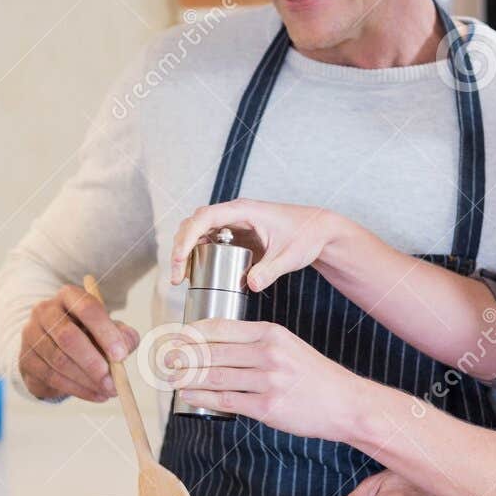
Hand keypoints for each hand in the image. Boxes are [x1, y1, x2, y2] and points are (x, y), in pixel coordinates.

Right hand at [18, 284, 140, 402]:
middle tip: (113, 381)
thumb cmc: (89, 335)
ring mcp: (31, 335)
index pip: (87, 308)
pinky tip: (96, 394)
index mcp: (69, 296)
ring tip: (108, 391)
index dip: (105, 332)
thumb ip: (123, 336)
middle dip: (93, 362)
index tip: (121, 355)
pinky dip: (78, 389)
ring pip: (59, 361)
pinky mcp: (26, 359)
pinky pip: (52, 377)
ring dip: (87, 380)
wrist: (56, 348)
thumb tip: (124, 348)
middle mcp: (45, 311)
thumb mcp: (110, 330)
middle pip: (68, 336)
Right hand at [169, 200, 351, 291]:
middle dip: (180, 248)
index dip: (187, 238)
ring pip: (197, 232)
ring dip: (185, 251)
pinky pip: (207, 240)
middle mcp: (233, 214)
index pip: (204, 218)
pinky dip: (196, 254)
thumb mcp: (290, 256)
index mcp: (244, 211)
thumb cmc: (306, 235)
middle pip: (194, 224)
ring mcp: (232, 224)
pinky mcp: (234, 235)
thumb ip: (270, 270)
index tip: (179, 261)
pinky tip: (194, 273)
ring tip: (181, 278)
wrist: (318, 231)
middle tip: (177, 277)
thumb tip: (250, 285)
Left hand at [172, 319, 367, 440]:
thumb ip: (257, 344)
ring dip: (187, 377)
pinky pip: (226, 400)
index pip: (221, 327)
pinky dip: (202, 397)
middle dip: (183, 356)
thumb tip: (218, 347)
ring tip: (171, 378)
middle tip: (165, 359)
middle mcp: (268, 353)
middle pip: (213, 352)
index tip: (175, 337)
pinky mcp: (268, 407)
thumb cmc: (315, 377)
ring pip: (215, 376)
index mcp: (271, 333)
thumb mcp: (289, 347)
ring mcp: (268, 380)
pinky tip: (188, 396)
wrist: (346, 403)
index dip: (192, 333)